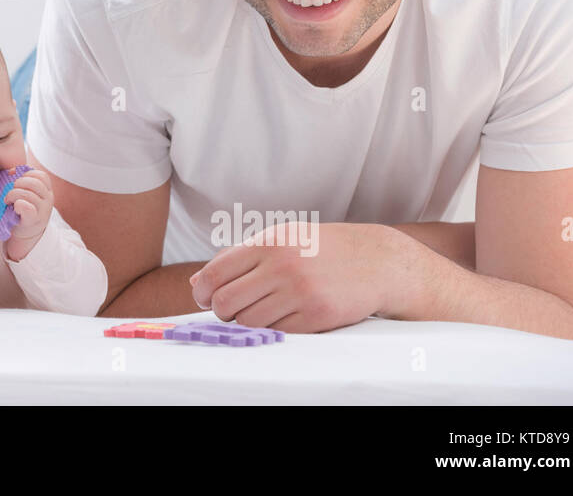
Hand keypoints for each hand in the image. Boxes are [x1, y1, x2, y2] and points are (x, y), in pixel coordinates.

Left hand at [4, 168, 52, 260]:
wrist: (26, 235)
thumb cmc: (24, 211)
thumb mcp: (27, 195)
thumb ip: (22, 182)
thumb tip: (11, 171)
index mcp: (47, 191)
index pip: (41, 176)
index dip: (27, 174)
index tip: (15, 179)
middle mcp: (48, 199)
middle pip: (34, 183)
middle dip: (19, 184)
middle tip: (11, 192)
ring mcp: (43, 210)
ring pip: (28, 194)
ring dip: (13, 194)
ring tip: (8, 200)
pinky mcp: (34, 220)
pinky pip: (26, 207)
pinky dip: (17, 204)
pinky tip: (14, 207)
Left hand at [188, 222, 403, 332]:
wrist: (375, 261)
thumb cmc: (319, 250)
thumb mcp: (279, 239)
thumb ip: (236, 258)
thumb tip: (197, 282)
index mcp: (269, 242)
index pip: (215, 273)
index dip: (202, 292)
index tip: (205, 298)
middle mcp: (282, 266)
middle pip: (226, 302)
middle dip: (220, 311)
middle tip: (229, 310)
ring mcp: (300, 292)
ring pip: (249, 321)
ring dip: (246, 322)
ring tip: (258, 311)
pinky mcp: (317, 316)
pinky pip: (277, 332)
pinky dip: (272, 329)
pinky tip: (282, 317)